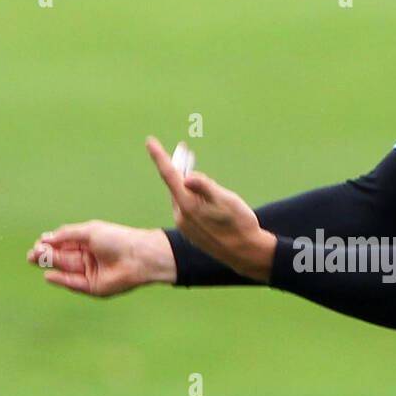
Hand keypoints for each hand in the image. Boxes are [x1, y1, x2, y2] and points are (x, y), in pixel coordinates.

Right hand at [26, 221, 176, 295]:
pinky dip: (60, 280)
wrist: (138, 257)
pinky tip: (48, 275)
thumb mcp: (89, 232)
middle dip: (46, 255)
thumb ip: (67, 235)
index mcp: (88, 242)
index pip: (64, 243)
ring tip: (35, 259)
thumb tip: (45, 238)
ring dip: (50, 265)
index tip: (39, 241)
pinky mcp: (94, 287)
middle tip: (32, 253)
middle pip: (62, 257)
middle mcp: (88, 258)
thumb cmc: (117, 239)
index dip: (50, 243)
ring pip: (66, 269)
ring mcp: (90, 273)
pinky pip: (74, 284)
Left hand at [145, 136, 275, 281]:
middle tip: (184, 149)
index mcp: (188, 205)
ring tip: (191, 168)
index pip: (169, 175)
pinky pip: (186, 208)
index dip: (159, 156)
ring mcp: (186, 226)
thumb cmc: (240, 224)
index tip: (149, 141)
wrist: (246, 254)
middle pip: (174, 184)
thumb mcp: (227, 200)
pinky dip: (189, 196)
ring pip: (181, 197)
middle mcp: (182, 216)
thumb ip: (206, 187)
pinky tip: (200, 195)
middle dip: (177, 166)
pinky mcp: (192, 233)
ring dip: (184, 181)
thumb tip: (187, 177)